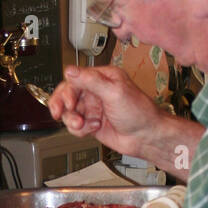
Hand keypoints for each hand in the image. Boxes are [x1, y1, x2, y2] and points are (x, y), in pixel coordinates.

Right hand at [47, 65, 162, 156]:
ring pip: (69, 112)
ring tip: (82, 125)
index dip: (67, 91)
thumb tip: (71, 70)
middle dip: (63, 106)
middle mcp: (95, 91)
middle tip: (60, 113)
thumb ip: (91, 81)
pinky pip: (75, 126)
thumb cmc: (139, 112)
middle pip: (67, 95)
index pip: (74, 79)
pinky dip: (80, 130)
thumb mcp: (114, 92)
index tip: (67, 102)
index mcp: (102, 78)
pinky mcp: (91, 123)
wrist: (146, 137)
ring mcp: (93, 108)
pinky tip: (93, 129)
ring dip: (72, 120)